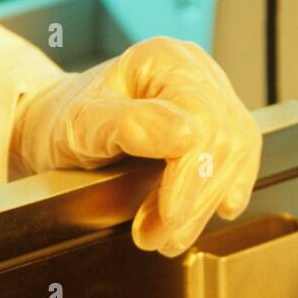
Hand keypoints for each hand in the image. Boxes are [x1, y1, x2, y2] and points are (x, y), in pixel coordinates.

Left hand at [10, 37, 261, 257]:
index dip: (190, 175)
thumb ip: (129, 126)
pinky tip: (208, 213)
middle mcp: (196, 72)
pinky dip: (225, 192)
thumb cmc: (64, 122)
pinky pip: (240, 160)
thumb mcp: (81, 125)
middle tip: (157, 237)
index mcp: (165, 60)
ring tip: (167, 236)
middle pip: (223, 142)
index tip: (168, 217)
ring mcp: (212, 97)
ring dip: (204, 207)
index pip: (202, 120)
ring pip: (236, 155)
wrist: (57, 126)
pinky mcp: (219, 124)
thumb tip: (184, 136)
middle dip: (193, 201)